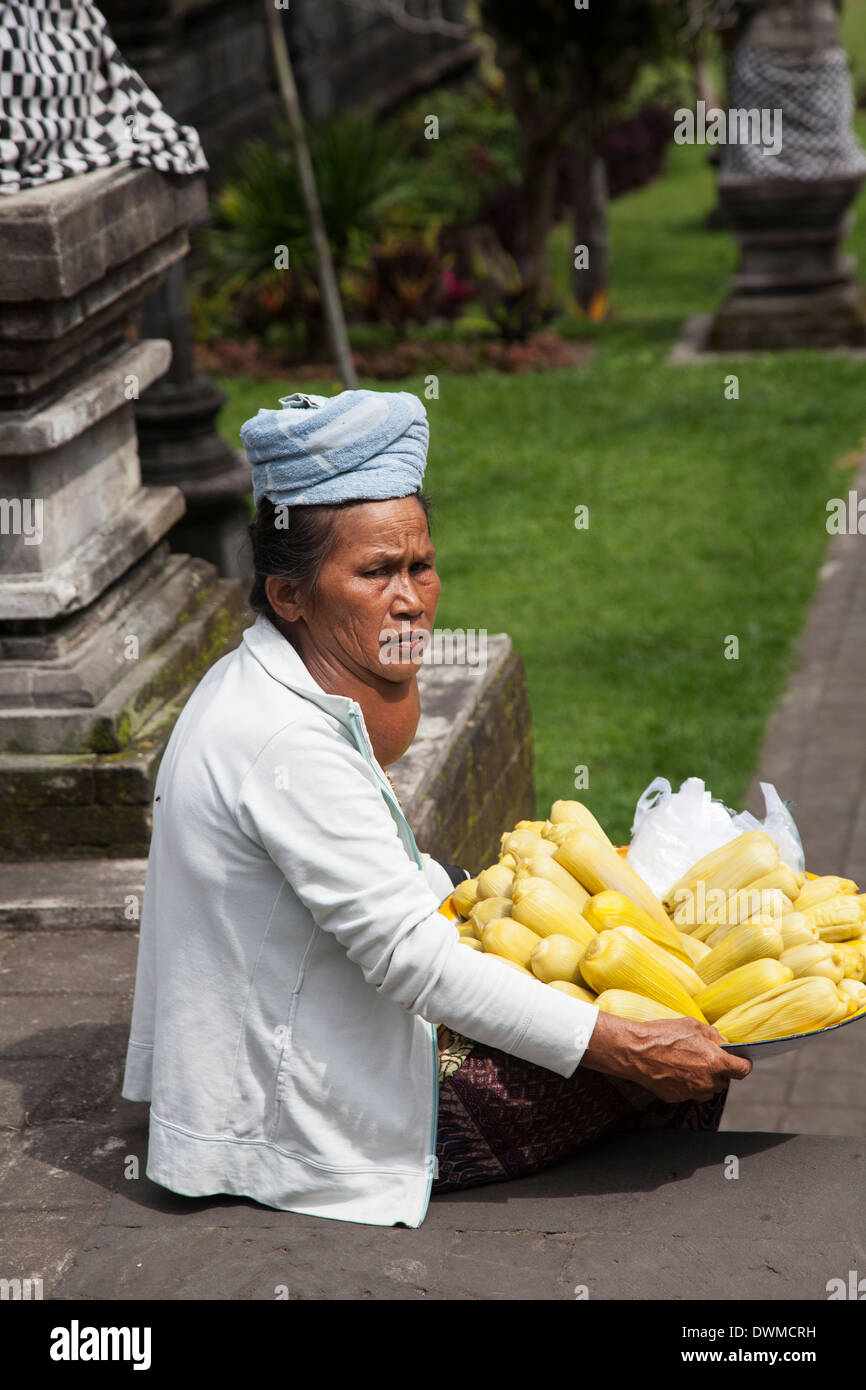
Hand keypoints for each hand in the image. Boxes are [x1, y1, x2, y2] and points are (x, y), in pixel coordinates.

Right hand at [582, 1010, 751, 1102]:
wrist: (635, 1051)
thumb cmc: (662, 1035)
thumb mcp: (691, 1025)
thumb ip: (712, 1035)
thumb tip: (722, 1042)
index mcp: (715, 1062)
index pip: (743, 1070)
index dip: (743, 1064)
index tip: (739, 1061)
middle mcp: (707, 1081)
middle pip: (724, 1082)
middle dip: (719, 1071)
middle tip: (705, 1057)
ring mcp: (692, 1092)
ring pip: (707, 1090)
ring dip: (704, 1080)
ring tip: (688, 1064)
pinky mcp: (677, 1098)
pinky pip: (689, 1093)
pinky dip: (686, 1084)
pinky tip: (674, 1070)